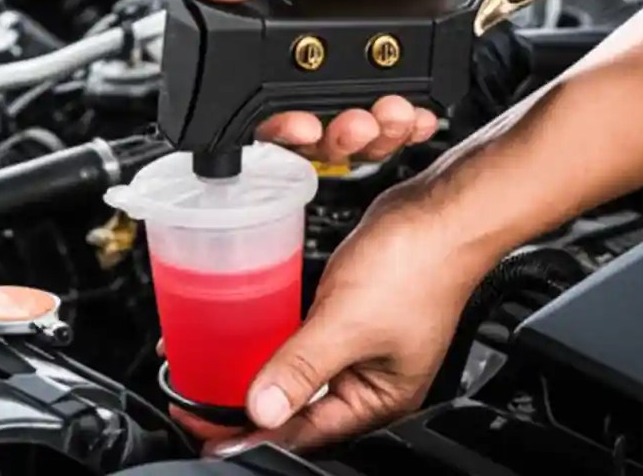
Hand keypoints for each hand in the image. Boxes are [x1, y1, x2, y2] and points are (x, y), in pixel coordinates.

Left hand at [171, 182, 492, 454]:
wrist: (442, 209)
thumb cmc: (419, 265)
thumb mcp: (347, 323)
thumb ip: (301, 367)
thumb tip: (260, 408)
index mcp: (379, 398)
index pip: (303, 431)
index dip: (253, 432)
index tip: (207, 427)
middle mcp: (370, 379)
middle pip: (298, 408)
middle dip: (250, 407)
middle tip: (201, 403)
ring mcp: (360, 345)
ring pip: (299, 373)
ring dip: (259, 372)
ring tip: (213, 372)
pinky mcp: (351, 312)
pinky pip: (304, 338)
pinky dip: (276, 340)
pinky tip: (249, 332)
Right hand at [183, 0, 454, 162]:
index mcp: (268, 31)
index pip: (257, 99)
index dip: (278, 125)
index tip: (302, 125)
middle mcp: (304, 59)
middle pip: (309, 129)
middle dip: (336, 137)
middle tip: (358, 123)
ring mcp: (348, 70)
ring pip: (351, 132)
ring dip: (375, 136)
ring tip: (395, 113)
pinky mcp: (387, 73)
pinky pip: (391, 118)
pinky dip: (406, 125)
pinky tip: (416, 115)